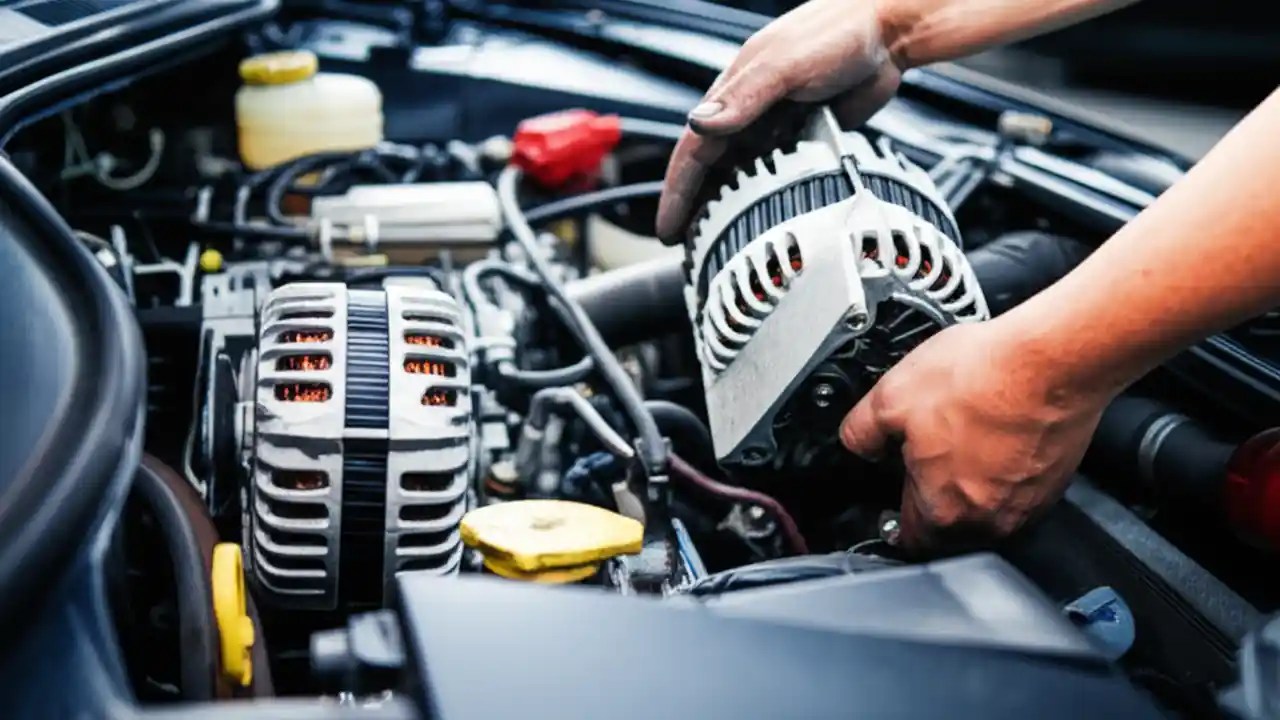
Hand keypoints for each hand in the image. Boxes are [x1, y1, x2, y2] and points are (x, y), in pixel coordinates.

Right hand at [655, 0, 903, 240]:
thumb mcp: (785, 64)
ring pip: (742, 173)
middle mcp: (750, 111)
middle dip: (696, 207)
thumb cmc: (836, 31)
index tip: (668, 227)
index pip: (694, 151)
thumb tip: (700, 123)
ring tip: (720, 240)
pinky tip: (766, 215)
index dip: (678, 193)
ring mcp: (777, 124)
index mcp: (735, 92)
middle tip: (688, 245)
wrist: (889, 31)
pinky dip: (766, 194)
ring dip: (729, 204)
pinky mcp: (805, 133)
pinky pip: (778, 171)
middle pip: (713, 169)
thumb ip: (744, 97)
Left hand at [839, 319, 1114, 550]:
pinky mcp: (1057, 483)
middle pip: (949, 529)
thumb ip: (861, 434)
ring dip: (970, 484)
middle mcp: (992, 521)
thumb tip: (857, 446)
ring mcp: (1030, 504)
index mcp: (944, 511)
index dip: (893, 520)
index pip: (908, 541)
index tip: (891, 504)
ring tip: (964, 438)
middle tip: (926, 458)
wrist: (1052, 358)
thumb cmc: (983, 378)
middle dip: (932, 499)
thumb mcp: (889, 397)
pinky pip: (1019, 489)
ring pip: (986, 509)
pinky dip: (1004, 469)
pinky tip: (997, 432)